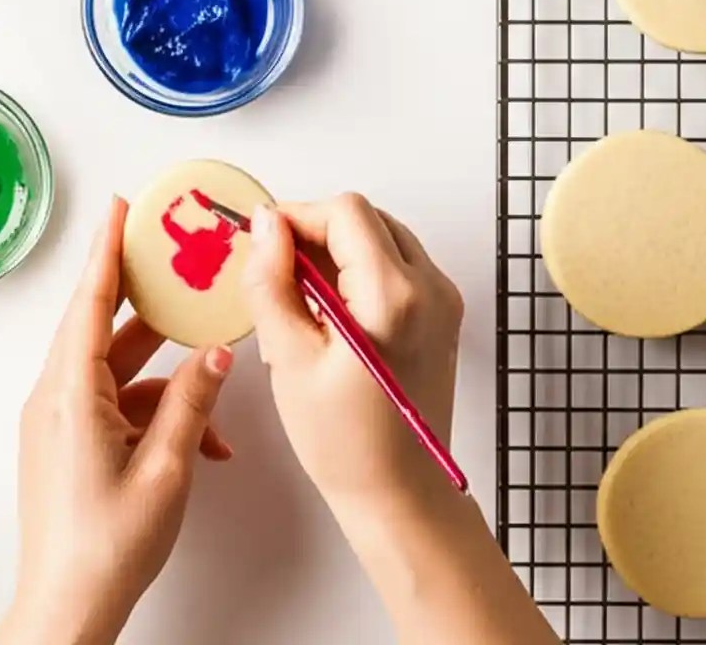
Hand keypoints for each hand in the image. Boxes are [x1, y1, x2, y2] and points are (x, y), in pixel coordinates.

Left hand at [0, 198, 234, 644]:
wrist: (68, 606)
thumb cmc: (106, 547)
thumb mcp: (165, 468)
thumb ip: (192, 403)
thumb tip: (217, 354)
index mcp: (69, 396)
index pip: (88, 304)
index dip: (107, 252)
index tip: (120, 208)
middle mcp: (57, 401)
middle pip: (103, 329)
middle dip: (146, 298)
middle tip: (177, 260)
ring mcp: (62, 424)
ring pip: (118, 371)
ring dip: (167, 370)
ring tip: (212, 355)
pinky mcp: (72, 445)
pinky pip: (119, 407)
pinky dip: (159, 410)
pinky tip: (204, 437)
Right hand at [242, 194, 463, 505]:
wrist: (400, 494)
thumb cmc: (345, 443)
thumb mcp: (290, 359)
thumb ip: (272, 282)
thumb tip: (265, 225)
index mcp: (395, 295)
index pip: (344, 212)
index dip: (296, 217)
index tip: (262, 244)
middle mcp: (430, 288)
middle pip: (365, 219)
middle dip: (315, 234)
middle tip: (275, 277)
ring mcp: (443, 301)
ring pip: (382, 239)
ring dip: (336, 254)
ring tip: (300, 306)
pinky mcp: (441, 317)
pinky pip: (397, 269)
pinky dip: (359, 276)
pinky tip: (330, 319)